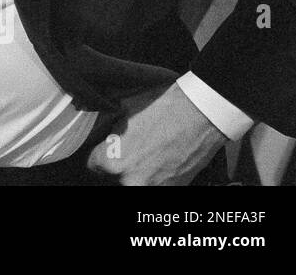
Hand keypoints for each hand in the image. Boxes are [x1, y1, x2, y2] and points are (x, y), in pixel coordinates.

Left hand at [85, 82, 227, 184]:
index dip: (99, 154)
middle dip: (119, 164)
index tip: (105, 149)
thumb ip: (107, 127)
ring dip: (138, 172)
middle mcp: (131, 180)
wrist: (202, 113)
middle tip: (130, 149)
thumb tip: (99, 130)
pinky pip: (157, 185)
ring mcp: (155, 188)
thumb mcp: (122, 109)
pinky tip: (162, 159)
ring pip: (135, 183)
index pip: (93, 165)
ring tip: (148, 154)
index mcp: (113, 161)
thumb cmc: (163, 107)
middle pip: (114, 177)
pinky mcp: (176, 189)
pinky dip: (157, 176)